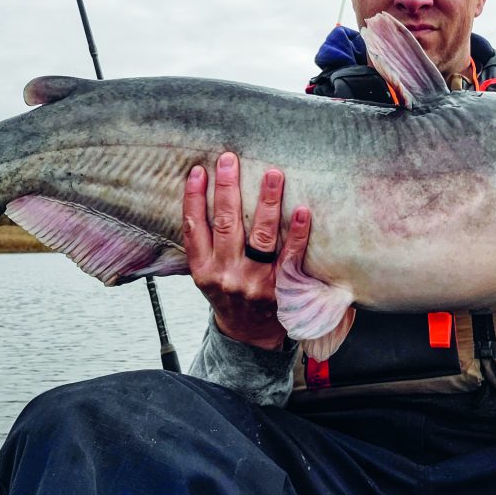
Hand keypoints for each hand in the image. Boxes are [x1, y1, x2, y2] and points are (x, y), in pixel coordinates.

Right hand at [182, 151, 310, 349]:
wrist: (249, 335)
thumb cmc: (228, 293)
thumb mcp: (206, 273)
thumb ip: (205, 242)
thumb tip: (204, 192)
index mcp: (202, 269)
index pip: (193, 228)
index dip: (193, 198)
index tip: (198, 171)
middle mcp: (226, 274)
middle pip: (226, 225)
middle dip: (228, 188)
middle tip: (231, 159)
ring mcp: (255, 282)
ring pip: (260, 236)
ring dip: (266, 202)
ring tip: (272, 174)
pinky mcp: (281, 287)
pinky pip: (291, 256)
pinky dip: (298, 233)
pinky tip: (302, 210)